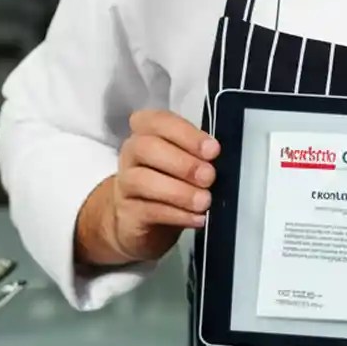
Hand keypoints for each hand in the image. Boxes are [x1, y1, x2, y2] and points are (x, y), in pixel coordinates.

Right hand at [74, 110, 220, 266]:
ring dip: (179, 191)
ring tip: (204, 201)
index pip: (158, 121)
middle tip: (209, 177)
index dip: (186, 133)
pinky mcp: (128, 214)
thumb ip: (199, 156)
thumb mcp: (186, 164)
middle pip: (147, 147)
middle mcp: (131, 154)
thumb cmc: (172, 184)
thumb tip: (221, 159)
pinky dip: (177, 214)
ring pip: (143, 180)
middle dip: (183, 162)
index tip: (213, 150)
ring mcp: (125, 184)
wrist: (143, 224)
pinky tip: (197, 218)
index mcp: (147, 133)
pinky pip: (149, 211)